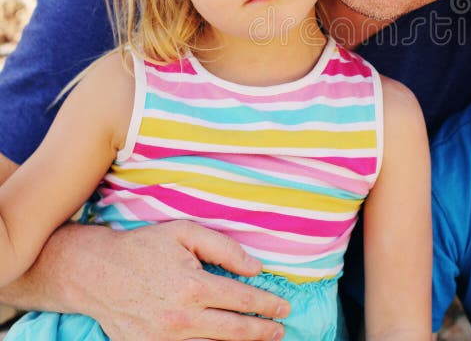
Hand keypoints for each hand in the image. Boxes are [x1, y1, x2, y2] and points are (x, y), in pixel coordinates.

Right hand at [10, 221, 288, 339]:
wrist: (94, 273)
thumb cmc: (143, 247)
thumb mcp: (185, 233)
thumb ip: (224, 248)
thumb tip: (256, 269)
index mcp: (193, 286)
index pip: (243, 300)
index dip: (267, 306)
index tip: (284, 308)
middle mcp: (181, 318)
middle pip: (234, 331)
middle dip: (262, 332)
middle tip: (280, 330)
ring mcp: (164, 338)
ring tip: (260, 340)